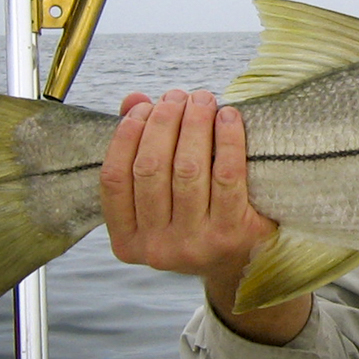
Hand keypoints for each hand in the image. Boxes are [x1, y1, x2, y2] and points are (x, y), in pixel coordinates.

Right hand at [100, 89, 307, 343]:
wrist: (244, 262)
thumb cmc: (196, 218)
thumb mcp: (160, 197)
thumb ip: (139, 150)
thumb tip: (132, 101)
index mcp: (127, 241)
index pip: (114, 179)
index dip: (126, 136)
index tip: (143, 107)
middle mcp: (157, 248)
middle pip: (151, 168)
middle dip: (163, 122)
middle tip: (178, 96)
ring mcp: (194, 245)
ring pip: (187, 169)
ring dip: (194, 124)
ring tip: (202, 99)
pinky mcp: (232, 234)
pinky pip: (227, 175)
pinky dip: (226, 139)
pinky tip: (228, 116)